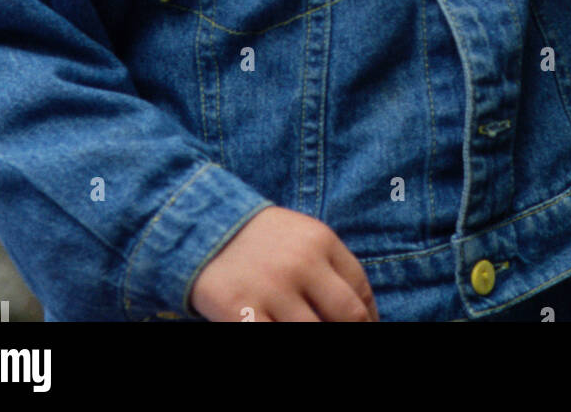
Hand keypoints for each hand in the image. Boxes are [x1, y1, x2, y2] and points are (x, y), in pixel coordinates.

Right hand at [189, 206, 379, 322]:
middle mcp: (301, 263)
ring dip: (318, 338)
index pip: (361, 290)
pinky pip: (275, 340)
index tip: (366, 328)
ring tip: (305, 328)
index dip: (369, 318)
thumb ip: (331, 267)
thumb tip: (362, 314)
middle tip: (345, 336)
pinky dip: (285, 342)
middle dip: (352, 332)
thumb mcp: (301, 237)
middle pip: (347, 316)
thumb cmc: (260, 239)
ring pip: (314, 333)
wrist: (201, 227)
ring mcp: (271, 289)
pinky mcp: (241, 312)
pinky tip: (281, 333)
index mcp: (320, 240)